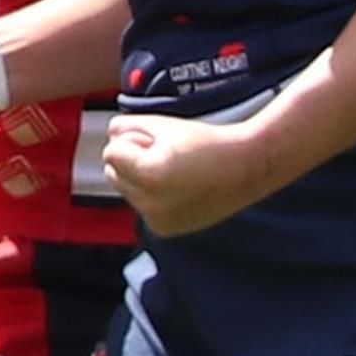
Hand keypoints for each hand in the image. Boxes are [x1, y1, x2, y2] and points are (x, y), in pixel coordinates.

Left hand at [103, 115, 275, 236]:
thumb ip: (130, 127)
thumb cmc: (209, 143)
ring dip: (141, 179)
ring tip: (175, 170)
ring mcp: (158, 220)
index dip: (132, 140)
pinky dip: (153, 197)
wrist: (245, 168)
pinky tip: (178, 187)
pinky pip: (144, 208)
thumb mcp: (166, 126)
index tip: (158, 139)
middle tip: (166, 153)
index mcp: (149, 175)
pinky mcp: (166, 229)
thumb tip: (110, 133)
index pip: (111, 153)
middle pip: (114, 175)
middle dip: (132, 161)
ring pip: (128, 192)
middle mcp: (150, 203)